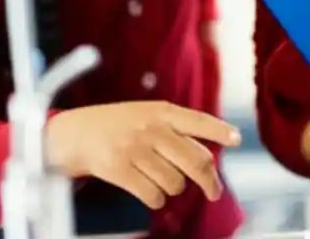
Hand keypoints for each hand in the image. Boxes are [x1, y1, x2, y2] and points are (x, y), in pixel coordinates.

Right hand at [45, 101, 240, 209]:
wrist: (73, 134)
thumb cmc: (118, 126)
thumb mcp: (147, 115)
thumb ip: (177, 130)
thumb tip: (209, 161)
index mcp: (161, 111)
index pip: (198, 120)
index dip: (219, 131)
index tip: (236, 139)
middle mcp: (150, 127)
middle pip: (196, 160)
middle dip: (210, 182)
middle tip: (214, 193)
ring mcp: (133, 148)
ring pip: (175, 183)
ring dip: (173, 189)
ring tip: (160, 180)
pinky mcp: (118, 169)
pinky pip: (153, 195)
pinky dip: (156, 200)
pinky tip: (150, 192)